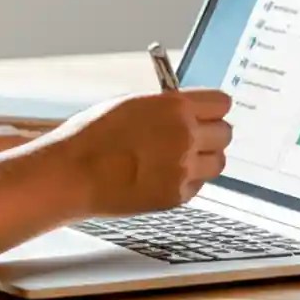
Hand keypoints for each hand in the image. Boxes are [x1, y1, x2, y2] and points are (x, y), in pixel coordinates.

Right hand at [51, 90, 232, 215]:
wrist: (74, 174)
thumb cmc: (93, 136)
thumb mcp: (132, 105)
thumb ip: (166, 107)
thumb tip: (188, 110)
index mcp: (175, 106)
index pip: (221, 103)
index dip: (213, 108)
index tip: (208, 113)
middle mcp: (185, 135)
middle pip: (225, 133)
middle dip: (211, 134)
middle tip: (195, 137)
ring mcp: (183, 168)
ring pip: (218, 162)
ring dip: (204, 159)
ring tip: (179, 159)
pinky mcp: (177, 196)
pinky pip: (197, 185)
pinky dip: (186, 181)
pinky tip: (162, 176)